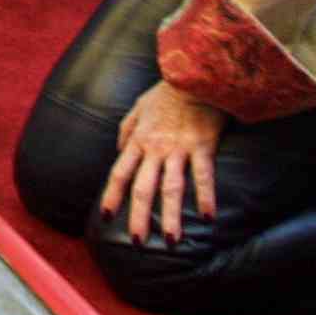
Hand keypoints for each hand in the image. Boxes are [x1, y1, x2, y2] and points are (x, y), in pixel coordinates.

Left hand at [99, 81, 227, 243]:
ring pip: (171, 188)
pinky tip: (209, 216)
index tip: (106, 217)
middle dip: (138, 217)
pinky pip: (204, 175)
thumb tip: (119, 150)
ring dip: (170, 216)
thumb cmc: (168, 90)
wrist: (194, 72)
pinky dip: (206, 196)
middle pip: (142, 188)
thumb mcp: (139, 106)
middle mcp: (155, 148)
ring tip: (171, 240)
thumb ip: (127, 129)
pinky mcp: (202, 145)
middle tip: (137, 242)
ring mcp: (178, 148)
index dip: (112, 196)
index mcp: (139, 141)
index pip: (119, 173)